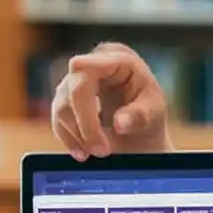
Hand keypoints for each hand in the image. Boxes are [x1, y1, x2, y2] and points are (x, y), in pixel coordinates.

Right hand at [51, 42, 170, 159]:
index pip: (88, 66)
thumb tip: (120, 124)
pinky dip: (70, 139)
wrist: (141, 130)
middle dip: (87, 124)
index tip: (87, 104)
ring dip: (80, 135)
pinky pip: (58, 120)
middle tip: (103, 151)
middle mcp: (92, 65)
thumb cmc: (151, 113)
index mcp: (118, 59)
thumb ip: (139, 116)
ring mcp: (74, 81)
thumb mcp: (154, 113)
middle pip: (74, 90)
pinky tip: (83, 153)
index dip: (83, 84)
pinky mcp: (64, 100)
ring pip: (63, 108)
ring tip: (100, 152)